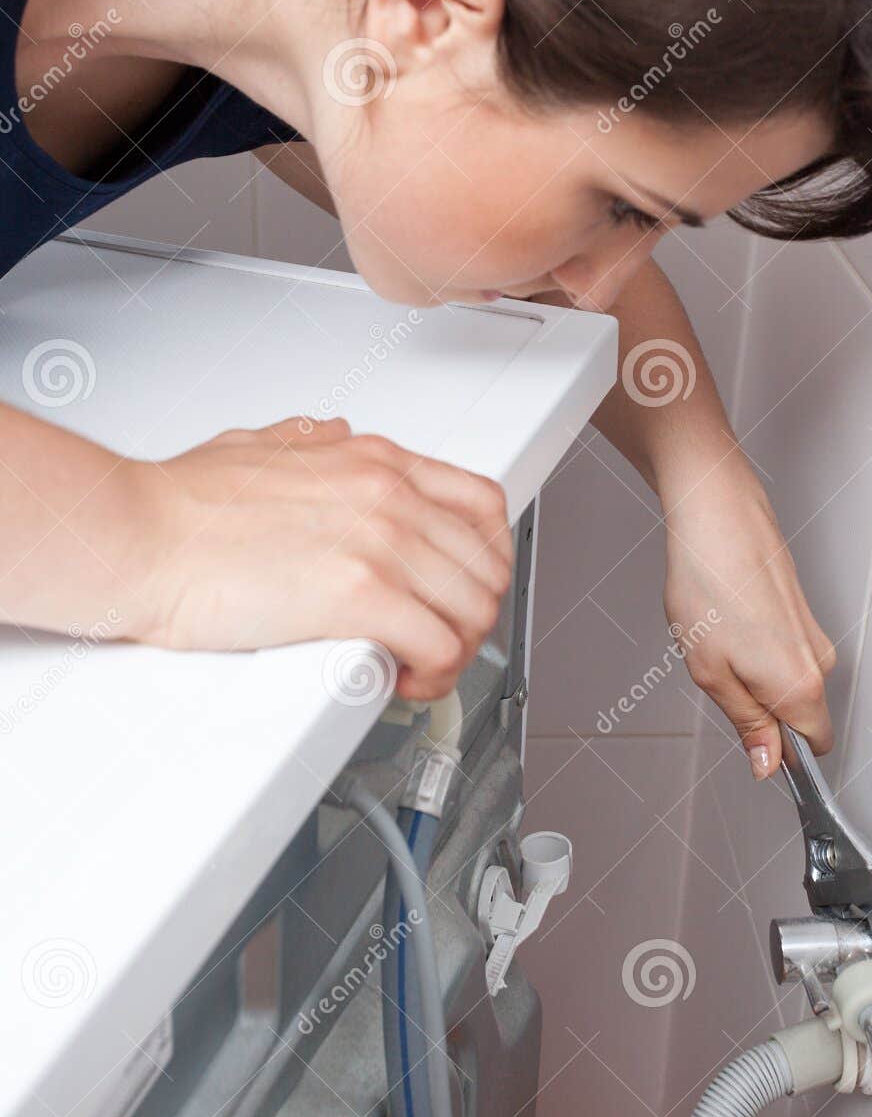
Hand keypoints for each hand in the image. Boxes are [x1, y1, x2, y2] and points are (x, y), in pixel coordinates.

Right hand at [127, 416, 511, 699]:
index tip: (466, 586)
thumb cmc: (180, 504)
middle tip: (441, 639)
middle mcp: (388, 495)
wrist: (140, 536)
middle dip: (473, 613)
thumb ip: (306, 442)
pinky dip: (433, 675)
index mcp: (373, 461)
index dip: (486, 558)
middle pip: (486, 565)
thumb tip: (329, 436)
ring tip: (420, 666)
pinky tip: (404, 679)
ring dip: (457, 650)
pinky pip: (438, 646)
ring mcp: (379, 542)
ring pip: (473, 609)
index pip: (481, 505)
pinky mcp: (360, 595)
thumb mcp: (259, 445)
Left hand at [662, 449, 835, 777]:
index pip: (813, 749)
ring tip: (715, 641)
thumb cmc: (709, 585)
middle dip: (761, 711)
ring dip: (753, 675)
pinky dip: (755, 647)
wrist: (717, 517)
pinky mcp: (801, 610)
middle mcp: (818, 661)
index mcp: (800, 686)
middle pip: (799, 713)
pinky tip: (724, 620)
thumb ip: (747, 724)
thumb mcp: (711, 674)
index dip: (781, 756)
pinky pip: (784, 650)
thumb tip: (768, 765)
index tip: (752, 750)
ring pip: (788, 679)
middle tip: (717, 679)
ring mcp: (813, 632)